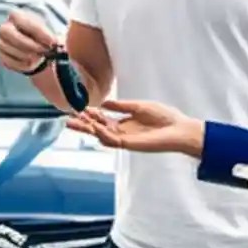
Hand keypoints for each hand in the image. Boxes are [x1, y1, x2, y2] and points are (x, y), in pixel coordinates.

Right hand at [0, 9, 58, 73]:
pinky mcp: (1, 57)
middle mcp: (4, 28)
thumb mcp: (46, 31)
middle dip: (32, 45)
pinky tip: (32, 62)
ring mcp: (0, 43)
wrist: (34, 49)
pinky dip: (24, 65)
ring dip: (30, 56)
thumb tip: (56, 43)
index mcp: (15, 16)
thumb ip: (49, 35)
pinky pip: (11, 62)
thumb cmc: (40, 37)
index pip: (24, 21)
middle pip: (14, 36)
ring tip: (40, 56)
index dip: (39, 32)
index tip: (53, 42)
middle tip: (45, 51)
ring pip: (14, 51)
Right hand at [65, 99, 204, 155]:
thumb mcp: (139, 106)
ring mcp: (125, 138)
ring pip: (101, 135)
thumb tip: (104, 103)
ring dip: (88, 129)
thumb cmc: (165, 117)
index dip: (91, 114)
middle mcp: (122, 131)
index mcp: (124, 122)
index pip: (103, 119)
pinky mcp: (129, 144)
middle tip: (68, 119)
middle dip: (83, 124)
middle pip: (97, 128)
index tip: (80, 108)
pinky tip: (94, 127)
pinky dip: (102, 133)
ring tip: (74, 123)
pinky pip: (111, 139)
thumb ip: (121, 106)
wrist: (179, 129)